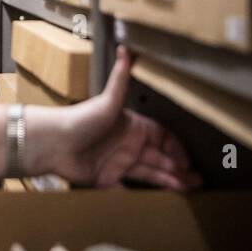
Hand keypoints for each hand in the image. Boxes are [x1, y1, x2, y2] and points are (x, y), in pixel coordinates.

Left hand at [48, 47, 200, 189]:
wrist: (53, 143)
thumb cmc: (81, 119)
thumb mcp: (107, 100)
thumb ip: (120, 78)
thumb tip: (126, 48)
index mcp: (133, 126)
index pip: (164, 137)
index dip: (178, 149)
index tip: (190, 161)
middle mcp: (128, 145)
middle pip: (161, 158)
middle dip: (180, 170)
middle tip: (198, 181)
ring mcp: (118, 162)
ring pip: (150, 174)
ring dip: (169, 182)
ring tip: (189, 192)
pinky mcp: (106, 179)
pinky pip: (128, 189)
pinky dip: (142, 195)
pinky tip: (159, 203)